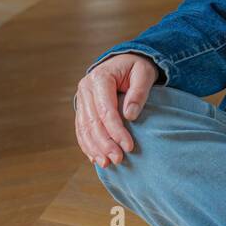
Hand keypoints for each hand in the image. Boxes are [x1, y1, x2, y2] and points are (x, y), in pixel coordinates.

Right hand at [74, 53, 158, 167]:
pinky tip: (95, 158)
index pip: (106, 110)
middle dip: (105, 143)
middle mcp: (85, 88)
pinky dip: (87, 145)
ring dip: (95, 148)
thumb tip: (130, 116)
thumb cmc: (137, 67)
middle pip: (93, 122)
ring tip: (107, 163)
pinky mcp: (82, 108)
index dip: (116, 131)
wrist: (124, 61)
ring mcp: (81, 99)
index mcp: (100, 78)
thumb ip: (139, 93)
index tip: (129, 146)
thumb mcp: (144, 73)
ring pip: (84, 128)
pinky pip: (81, 129)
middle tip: (118, 159)